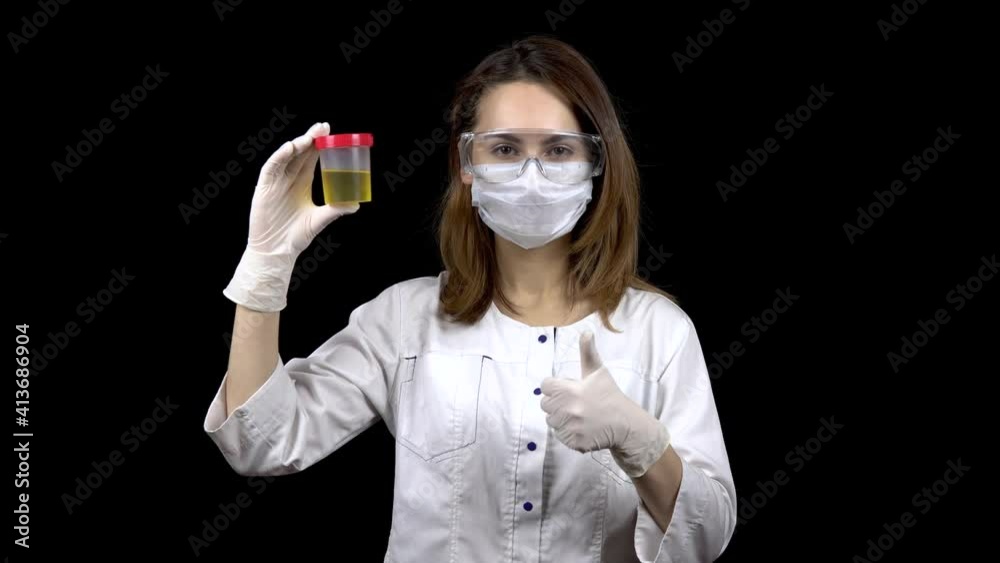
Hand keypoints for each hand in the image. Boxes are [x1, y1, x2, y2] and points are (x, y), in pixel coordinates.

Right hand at [223, 122, 357, 311]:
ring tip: (310, 136)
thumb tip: (355, 204)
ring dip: (297, 144)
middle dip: (311, 138)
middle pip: (300, 153)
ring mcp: (276, 182)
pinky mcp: (264, 188)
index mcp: (302, 183)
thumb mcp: (319, 220)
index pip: (311, 158)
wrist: (277, 251)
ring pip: (286, 157)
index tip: (330, 132)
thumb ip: (335, 211)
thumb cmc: (295, 236)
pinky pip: (271, 168)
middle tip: (323, 126)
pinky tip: (290, 148)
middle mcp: (288, 179)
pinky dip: (279, 157)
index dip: (319, 144)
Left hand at [540, 331, 670, 477]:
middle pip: (545, 404)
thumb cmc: (609, 395)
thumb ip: (588, 352)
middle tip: (576, 403)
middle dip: (557, 402)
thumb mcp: (599, 372)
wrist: (625, 424)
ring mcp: (569, 427)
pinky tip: (582, 427)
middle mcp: (566, 409)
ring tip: (580, 416)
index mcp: (568, 390)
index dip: (556, 386)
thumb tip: (586, 331)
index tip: (569, 389)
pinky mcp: (572, 442)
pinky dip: (569, 433)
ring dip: (561, 418)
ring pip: (551, 421)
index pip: (546, 385)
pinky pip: (560, 436)